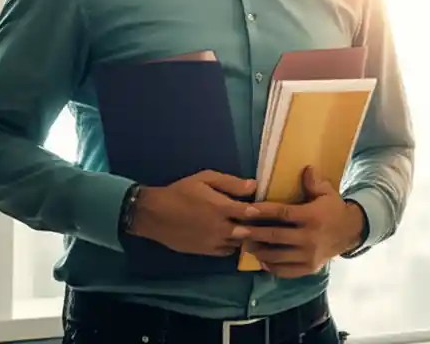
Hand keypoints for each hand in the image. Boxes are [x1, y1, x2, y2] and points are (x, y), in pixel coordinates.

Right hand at [129, 170, 256, 255]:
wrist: (154, 214)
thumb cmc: (181, 192)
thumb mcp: (205, 179)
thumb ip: (231, 183)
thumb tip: (254, 186)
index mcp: (222, 209)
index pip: (253, 213)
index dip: (266, 211)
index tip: (275, 209)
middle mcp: (221, 228)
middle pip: (250, 232)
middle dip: (259, 228)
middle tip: (267, 222)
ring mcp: (213, 242)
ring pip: (240, 243)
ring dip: (246, 237)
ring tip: (251, 229)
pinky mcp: (206, 251)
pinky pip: (227, 251)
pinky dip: (233, 245)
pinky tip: (233, 237)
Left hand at [243, 167, 364, 278]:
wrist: (350, 233)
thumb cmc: (333, 210)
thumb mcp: (327, 193)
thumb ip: (314, 182)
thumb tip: (305, 168)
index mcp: (313, 217)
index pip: (283, 214)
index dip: (263, 212)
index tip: (247, 210)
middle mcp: (310, 237)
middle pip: (276, 236)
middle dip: (254, 234)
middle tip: (236, 231)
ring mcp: (309, 255)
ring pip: (277, 255)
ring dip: (259, 251)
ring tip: (245, 245)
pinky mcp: (308, 268)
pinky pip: (285, 270)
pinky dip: (271, 266)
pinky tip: (261, 259)